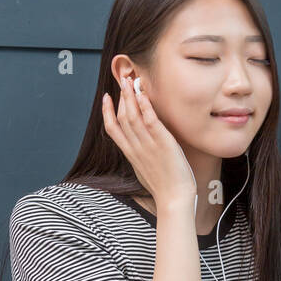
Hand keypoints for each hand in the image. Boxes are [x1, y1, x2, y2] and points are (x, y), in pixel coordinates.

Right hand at [102, 79, 196, 208]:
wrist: (174, 200)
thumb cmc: (165, 189)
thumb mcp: (146, 171)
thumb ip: (142, 157)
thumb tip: (141, 150)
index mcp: (131, 154)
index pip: (113, 129)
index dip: (107, 112)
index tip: (106, 98)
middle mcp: (136, 147)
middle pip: (123, 118)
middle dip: (121, 97)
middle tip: (121, 80)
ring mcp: (148, 145)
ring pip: (133, 116)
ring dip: (130, 96)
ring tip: (129, 80)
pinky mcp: (162, 143)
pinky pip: (150, 121)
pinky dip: (146, 106)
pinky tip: (143, 94)